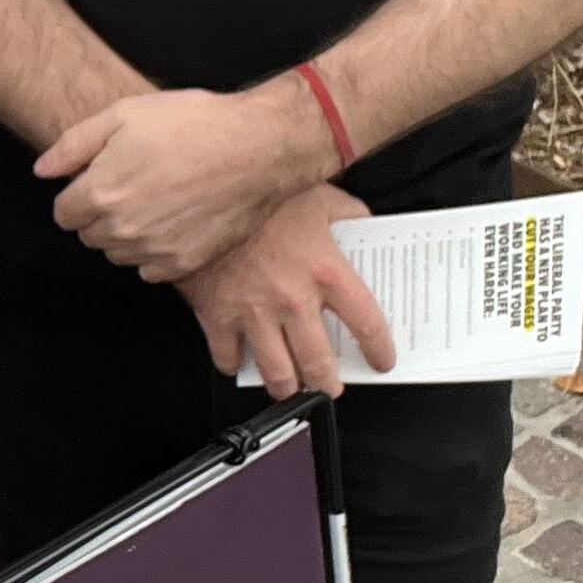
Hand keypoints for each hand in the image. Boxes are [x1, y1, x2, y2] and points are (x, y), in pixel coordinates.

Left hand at [38, 80, 334, 279]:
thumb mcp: (125, 114)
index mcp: (101, 193)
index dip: (80, 194)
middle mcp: (123, 229)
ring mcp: (154, 250)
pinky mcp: (185, 263)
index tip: (103, 179)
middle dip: (102, 214)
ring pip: (119, 254)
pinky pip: (150, 269)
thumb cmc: (192, 123)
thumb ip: (74, 145)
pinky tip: (175, 222)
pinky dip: (156, 252)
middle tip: (135, 184)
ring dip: (127, 234)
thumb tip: (42, 171)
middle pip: (90, 236)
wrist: (258, 146)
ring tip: (157, 200)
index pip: (64, 214)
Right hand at [177, 185, 394, 399]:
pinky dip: (235, 365)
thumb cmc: (260, 196)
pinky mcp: (217, 315)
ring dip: (287, 386)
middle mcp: (293, 300)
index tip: (381, 360)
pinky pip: (227, 357)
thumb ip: (348, 214)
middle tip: (330, 386)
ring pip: (276, 372)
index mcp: (326, 272)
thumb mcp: (318, 195)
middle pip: (319, 363)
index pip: (366, 324)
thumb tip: (365, 226)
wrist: (201, 194)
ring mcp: (253, 313)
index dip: (379, 350)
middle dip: (328, 383)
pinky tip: (240, 361)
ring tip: (291, 387)